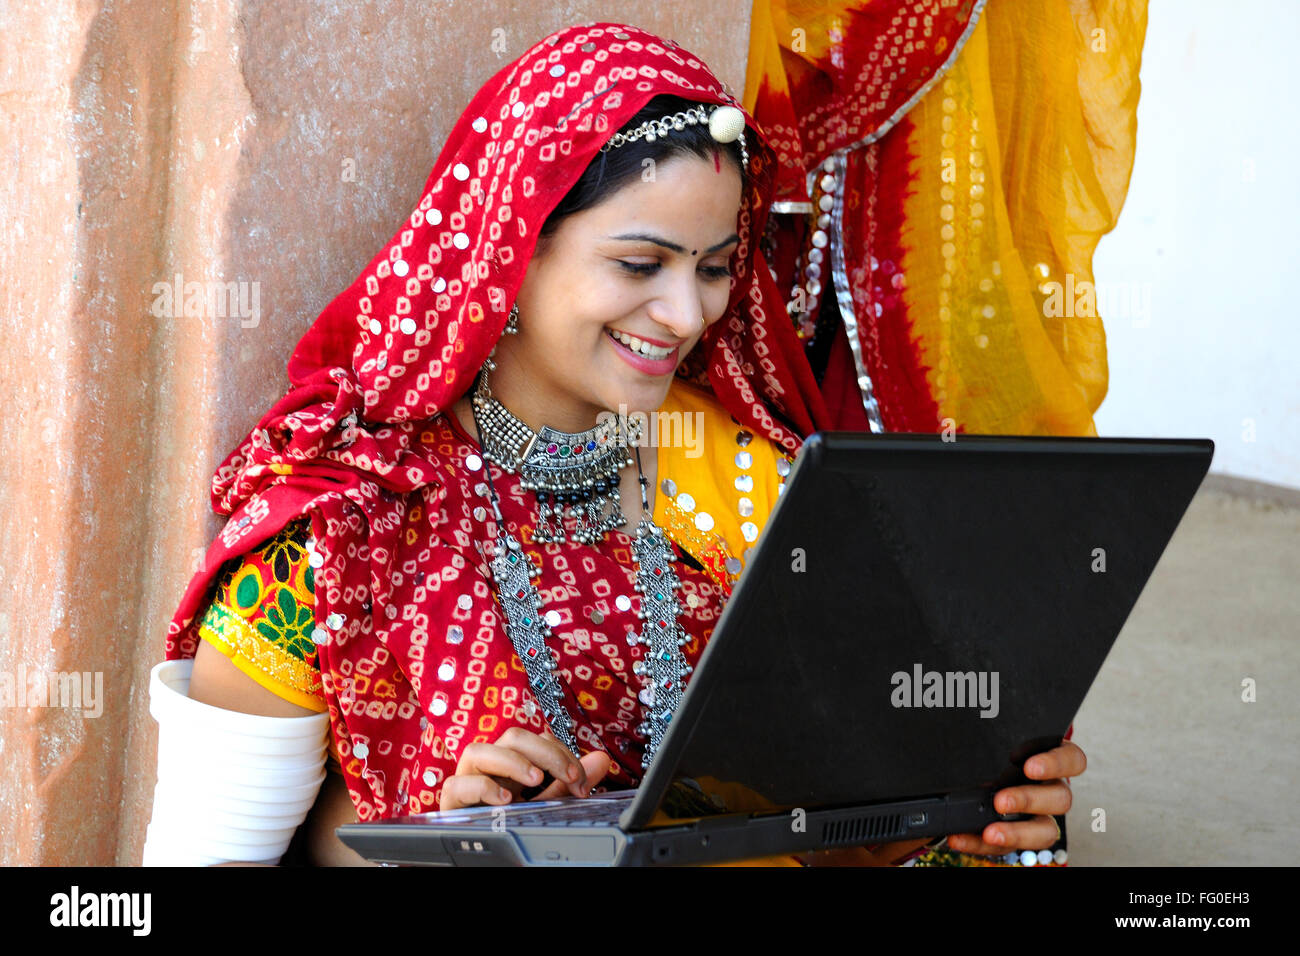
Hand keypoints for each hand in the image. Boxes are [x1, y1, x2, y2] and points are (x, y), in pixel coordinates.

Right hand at [439, 726, 611, 810]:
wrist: (482, 857)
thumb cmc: (511, 825)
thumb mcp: (547, 805)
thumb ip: (570, 783)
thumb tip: (602, 760)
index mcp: (512, 764)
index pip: (536, 740)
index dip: (561, 751)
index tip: (580, 778)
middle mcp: (489, 767)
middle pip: (511, 737)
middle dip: (544, 751)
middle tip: (568, 775)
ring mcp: (467, 781)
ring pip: (478, 751)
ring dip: (512, 761)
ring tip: (536, 779)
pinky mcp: (451, 803)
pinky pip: (456, 784)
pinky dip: (481, 787)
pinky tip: (504, 800)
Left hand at [945, 740, 1085, 856]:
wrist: (976, 778)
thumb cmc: (993, 754)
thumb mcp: (995, 741)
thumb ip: (992, 739)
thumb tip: (967, 726)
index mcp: (1051, 762)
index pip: (1072, 760)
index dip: (1055, 763)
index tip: (1028, 766)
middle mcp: (1052, 791)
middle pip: (1060, 799)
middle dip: (1029, 800)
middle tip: (1001, 801)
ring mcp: (1039, 817)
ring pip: (1045, 831)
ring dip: (1017, 833)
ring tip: (990, 832)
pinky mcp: (1018, 837)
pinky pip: (1007, 848)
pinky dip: (979, 844)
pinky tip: (960, 838)